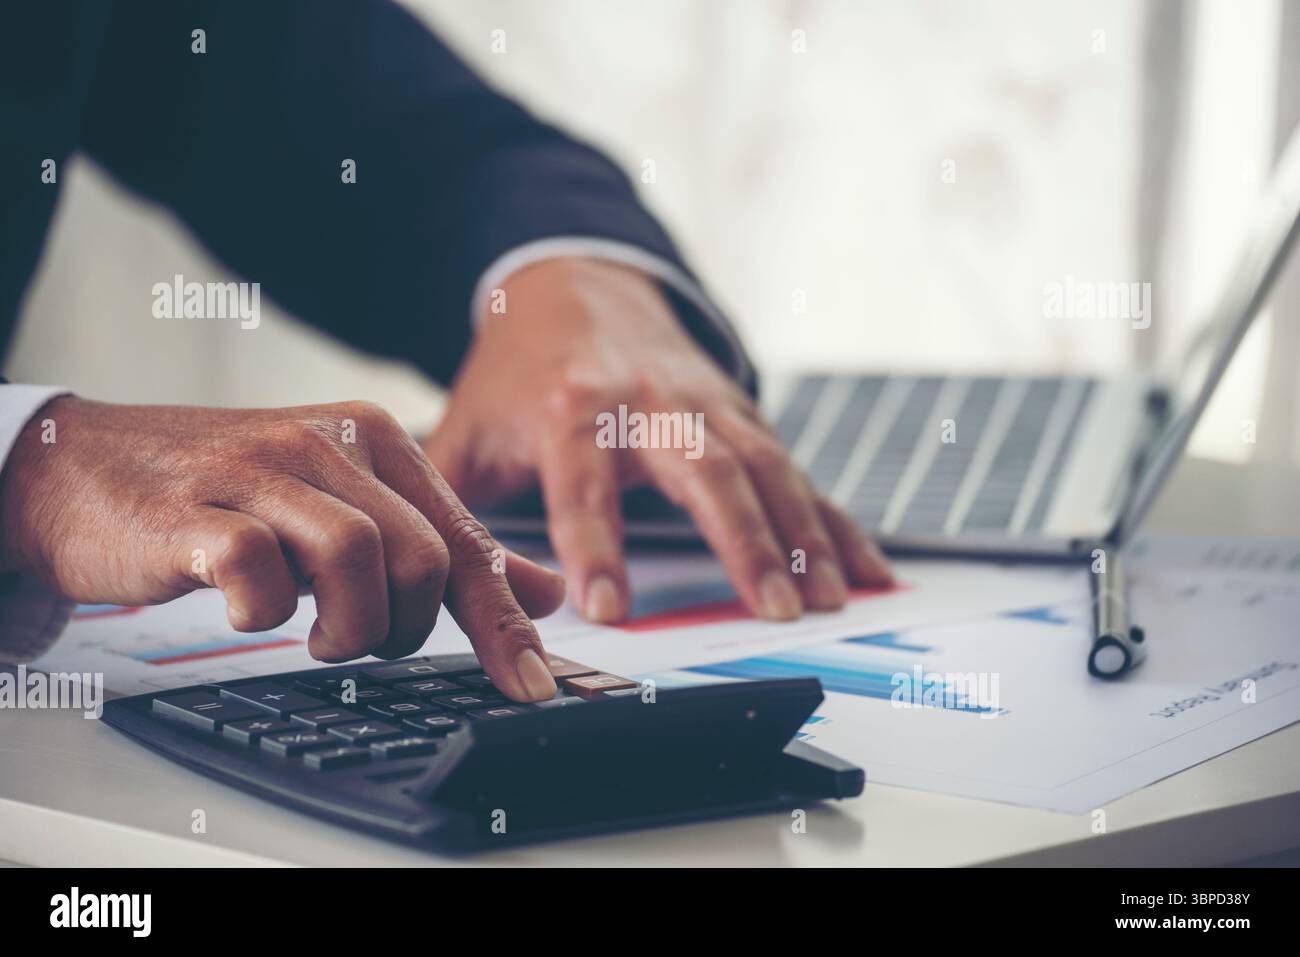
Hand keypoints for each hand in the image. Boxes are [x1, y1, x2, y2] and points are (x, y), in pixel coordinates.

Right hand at [0, 397, 564, 700]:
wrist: (85, 467)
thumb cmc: (227, 494)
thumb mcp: (348, 505)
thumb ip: (446, 544)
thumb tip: (543, 591)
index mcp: (376, 440)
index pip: (466, 539)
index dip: (505, 621)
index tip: (531, 684)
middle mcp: (327, 444)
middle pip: (423, 556)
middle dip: (408, 628)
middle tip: (365, 642)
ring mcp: (258, 471)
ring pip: (356, 557)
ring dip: (347, 627)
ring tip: (316, 637)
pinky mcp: (191, 510)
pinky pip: (256, 570)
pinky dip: (263, 612)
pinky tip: (247, 609)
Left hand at [424, 257, 891, 623]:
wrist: (577, 285)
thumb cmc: (519, 371)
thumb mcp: (465, 428)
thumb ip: (452, 504)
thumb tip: (451, 584)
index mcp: (570, 408)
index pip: (582, 482)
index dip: (594, 544)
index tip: (608, 607)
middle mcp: (649, 401)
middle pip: (705, 468)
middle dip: (744, 539)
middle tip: (772, 609)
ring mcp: (706, 405)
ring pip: (766, 466)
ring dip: (803, 533)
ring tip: (828, 597)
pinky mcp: (741, 416)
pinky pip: (797, 470)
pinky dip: (835, 521)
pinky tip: (866, 568)